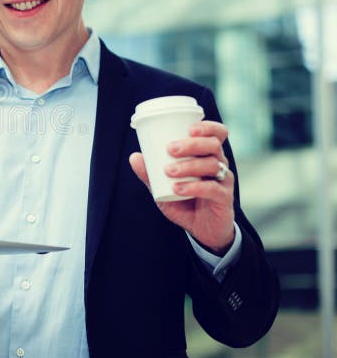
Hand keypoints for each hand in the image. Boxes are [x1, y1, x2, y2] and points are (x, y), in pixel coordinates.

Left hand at [129, 120, 235, 254]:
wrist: (202, 230)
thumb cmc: (184, 202)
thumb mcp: (163, 187)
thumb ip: (150, 174)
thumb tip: (134, 157)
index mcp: (207, 155)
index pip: (216, 134)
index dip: (208, 127)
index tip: (190, 128)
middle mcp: (219, 165)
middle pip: (213, 146)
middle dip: (192, 144)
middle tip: (170, 149)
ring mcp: (224, 181)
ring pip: (212, 165)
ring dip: (189, 165)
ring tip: (169, 171)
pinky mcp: (224, 198)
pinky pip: (212, 189)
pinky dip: (194, 187)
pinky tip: (178, 188)